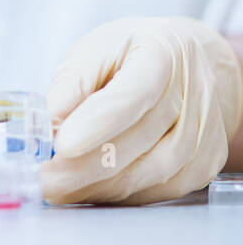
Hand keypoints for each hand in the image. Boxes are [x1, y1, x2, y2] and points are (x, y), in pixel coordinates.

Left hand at [41, 15, 242, 204]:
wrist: (190, 63)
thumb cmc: (134, 52)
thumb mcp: (96, 49)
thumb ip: (71, 84)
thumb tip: (46, 124)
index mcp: (163, 54)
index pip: (132, 94)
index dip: (96, 123)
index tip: (60, 144)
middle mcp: (193, 95)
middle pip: (136, 142)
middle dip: (81, 166)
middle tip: (41, 177)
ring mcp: (203, 135)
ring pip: (145, 175)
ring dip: (96, 186)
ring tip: (56, 184)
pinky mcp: (204, 166)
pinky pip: (155, 191)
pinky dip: (116, 194)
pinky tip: (86, 187)